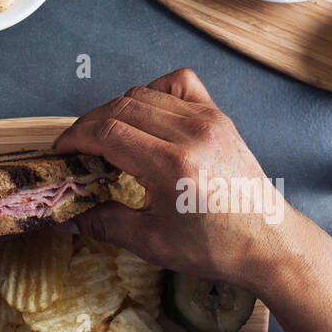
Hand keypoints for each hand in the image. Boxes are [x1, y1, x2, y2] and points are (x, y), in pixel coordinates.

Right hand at [53, 68, 309, 292]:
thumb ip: (104, 223)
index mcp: (172, 165)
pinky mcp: (219, 117)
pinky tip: (147, 117)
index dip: (76, 137)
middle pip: (119, 108)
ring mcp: (208, 120)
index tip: (62, 151)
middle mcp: (191, 133)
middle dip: (89, 125)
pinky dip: (154, 92)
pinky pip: (179, 84)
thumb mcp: (153, 242)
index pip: (107, 131)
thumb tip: (67, 219)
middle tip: (77, 148)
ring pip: (144, 93)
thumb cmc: (216, 247)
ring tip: (106, 138)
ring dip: (116, 110)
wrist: (270, 243)